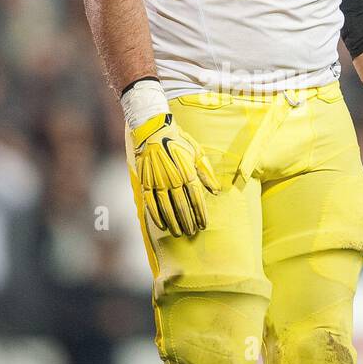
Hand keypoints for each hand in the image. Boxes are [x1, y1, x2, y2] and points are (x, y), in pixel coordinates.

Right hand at [131, 113, 220, 235]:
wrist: (153, 130)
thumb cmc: (178, 141)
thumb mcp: (197, 152)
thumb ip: (207, 173)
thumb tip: (216, 191)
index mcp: (188, 172)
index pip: (196, 198)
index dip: (200, 214)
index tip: (203, 225)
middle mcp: (174, 179)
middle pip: (182, 206)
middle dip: (188, 222)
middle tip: (192, 233)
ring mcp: (158, 181)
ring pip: (167, 208)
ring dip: (174, 222)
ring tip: (179, 233)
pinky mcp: (146, 182)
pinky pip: (151, 203)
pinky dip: (157, 215)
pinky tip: (162, 225)